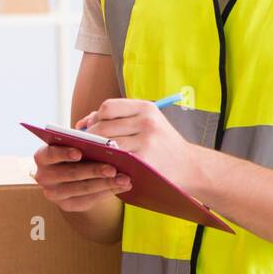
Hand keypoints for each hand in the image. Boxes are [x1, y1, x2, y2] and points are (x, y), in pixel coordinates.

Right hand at [33, 143, 131, 212]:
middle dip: (94, 171)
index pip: (50, 154)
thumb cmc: (74, 154)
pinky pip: (89, 200)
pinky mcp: (67, 205)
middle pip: (70, 174)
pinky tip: (122, 186)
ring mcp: (54, 194)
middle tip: (113, 169)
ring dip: (106, 184)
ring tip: (124, 179)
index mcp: (42, 157)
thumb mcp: (73, 146)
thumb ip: (82, 145)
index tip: (79, 152)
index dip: (64, 153)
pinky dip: (108, 192)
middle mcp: (43, 177)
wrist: (70, 175)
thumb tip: (106, 148)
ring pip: (83, 188)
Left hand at [76, 98, 199, 186]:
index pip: (107, 107)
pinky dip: (106, 162)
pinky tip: (104, 166)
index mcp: (145, 108)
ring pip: (106, 145)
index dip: (95, 118)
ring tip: (92, 156)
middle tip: (84, 147)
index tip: (91, 129)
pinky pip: (115, 160)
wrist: (189, 166)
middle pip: (103, 127)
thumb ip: (116, 119)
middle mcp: (146, 121)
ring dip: (94, 151)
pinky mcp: (144, 160)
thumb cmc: (161, 144)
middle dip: (89, 138)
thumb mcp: (145, 123)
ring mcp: (146, 141)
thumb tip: (82, 123)